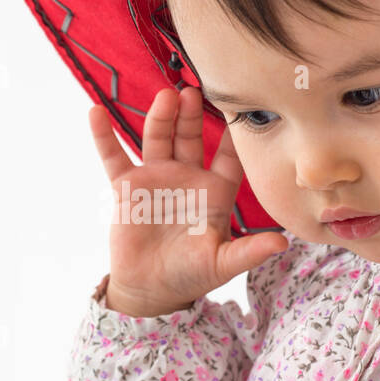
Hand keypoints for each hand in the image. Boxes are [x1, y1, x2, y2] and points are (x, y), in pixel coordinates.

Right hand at [87, 85, 288, 316]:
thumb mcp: (222, 264)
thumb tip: (283, 244)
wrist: (150, 290)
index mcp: (214, 192)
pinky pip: (114, 156)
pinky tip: (95, 112)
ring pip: (158, 139)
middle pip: (191, 138)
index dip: (234, 136)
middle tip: (193, 91)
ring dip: (161, 118)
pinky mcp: (127, 186)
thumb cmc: (190, 276)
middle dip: (192, 116)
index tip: (239, 108)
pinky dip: (104, 136)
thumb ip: (249, 252)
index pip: (229, 157)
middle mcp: (187, 178)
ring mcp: (156, 178)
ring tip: (165, 97)